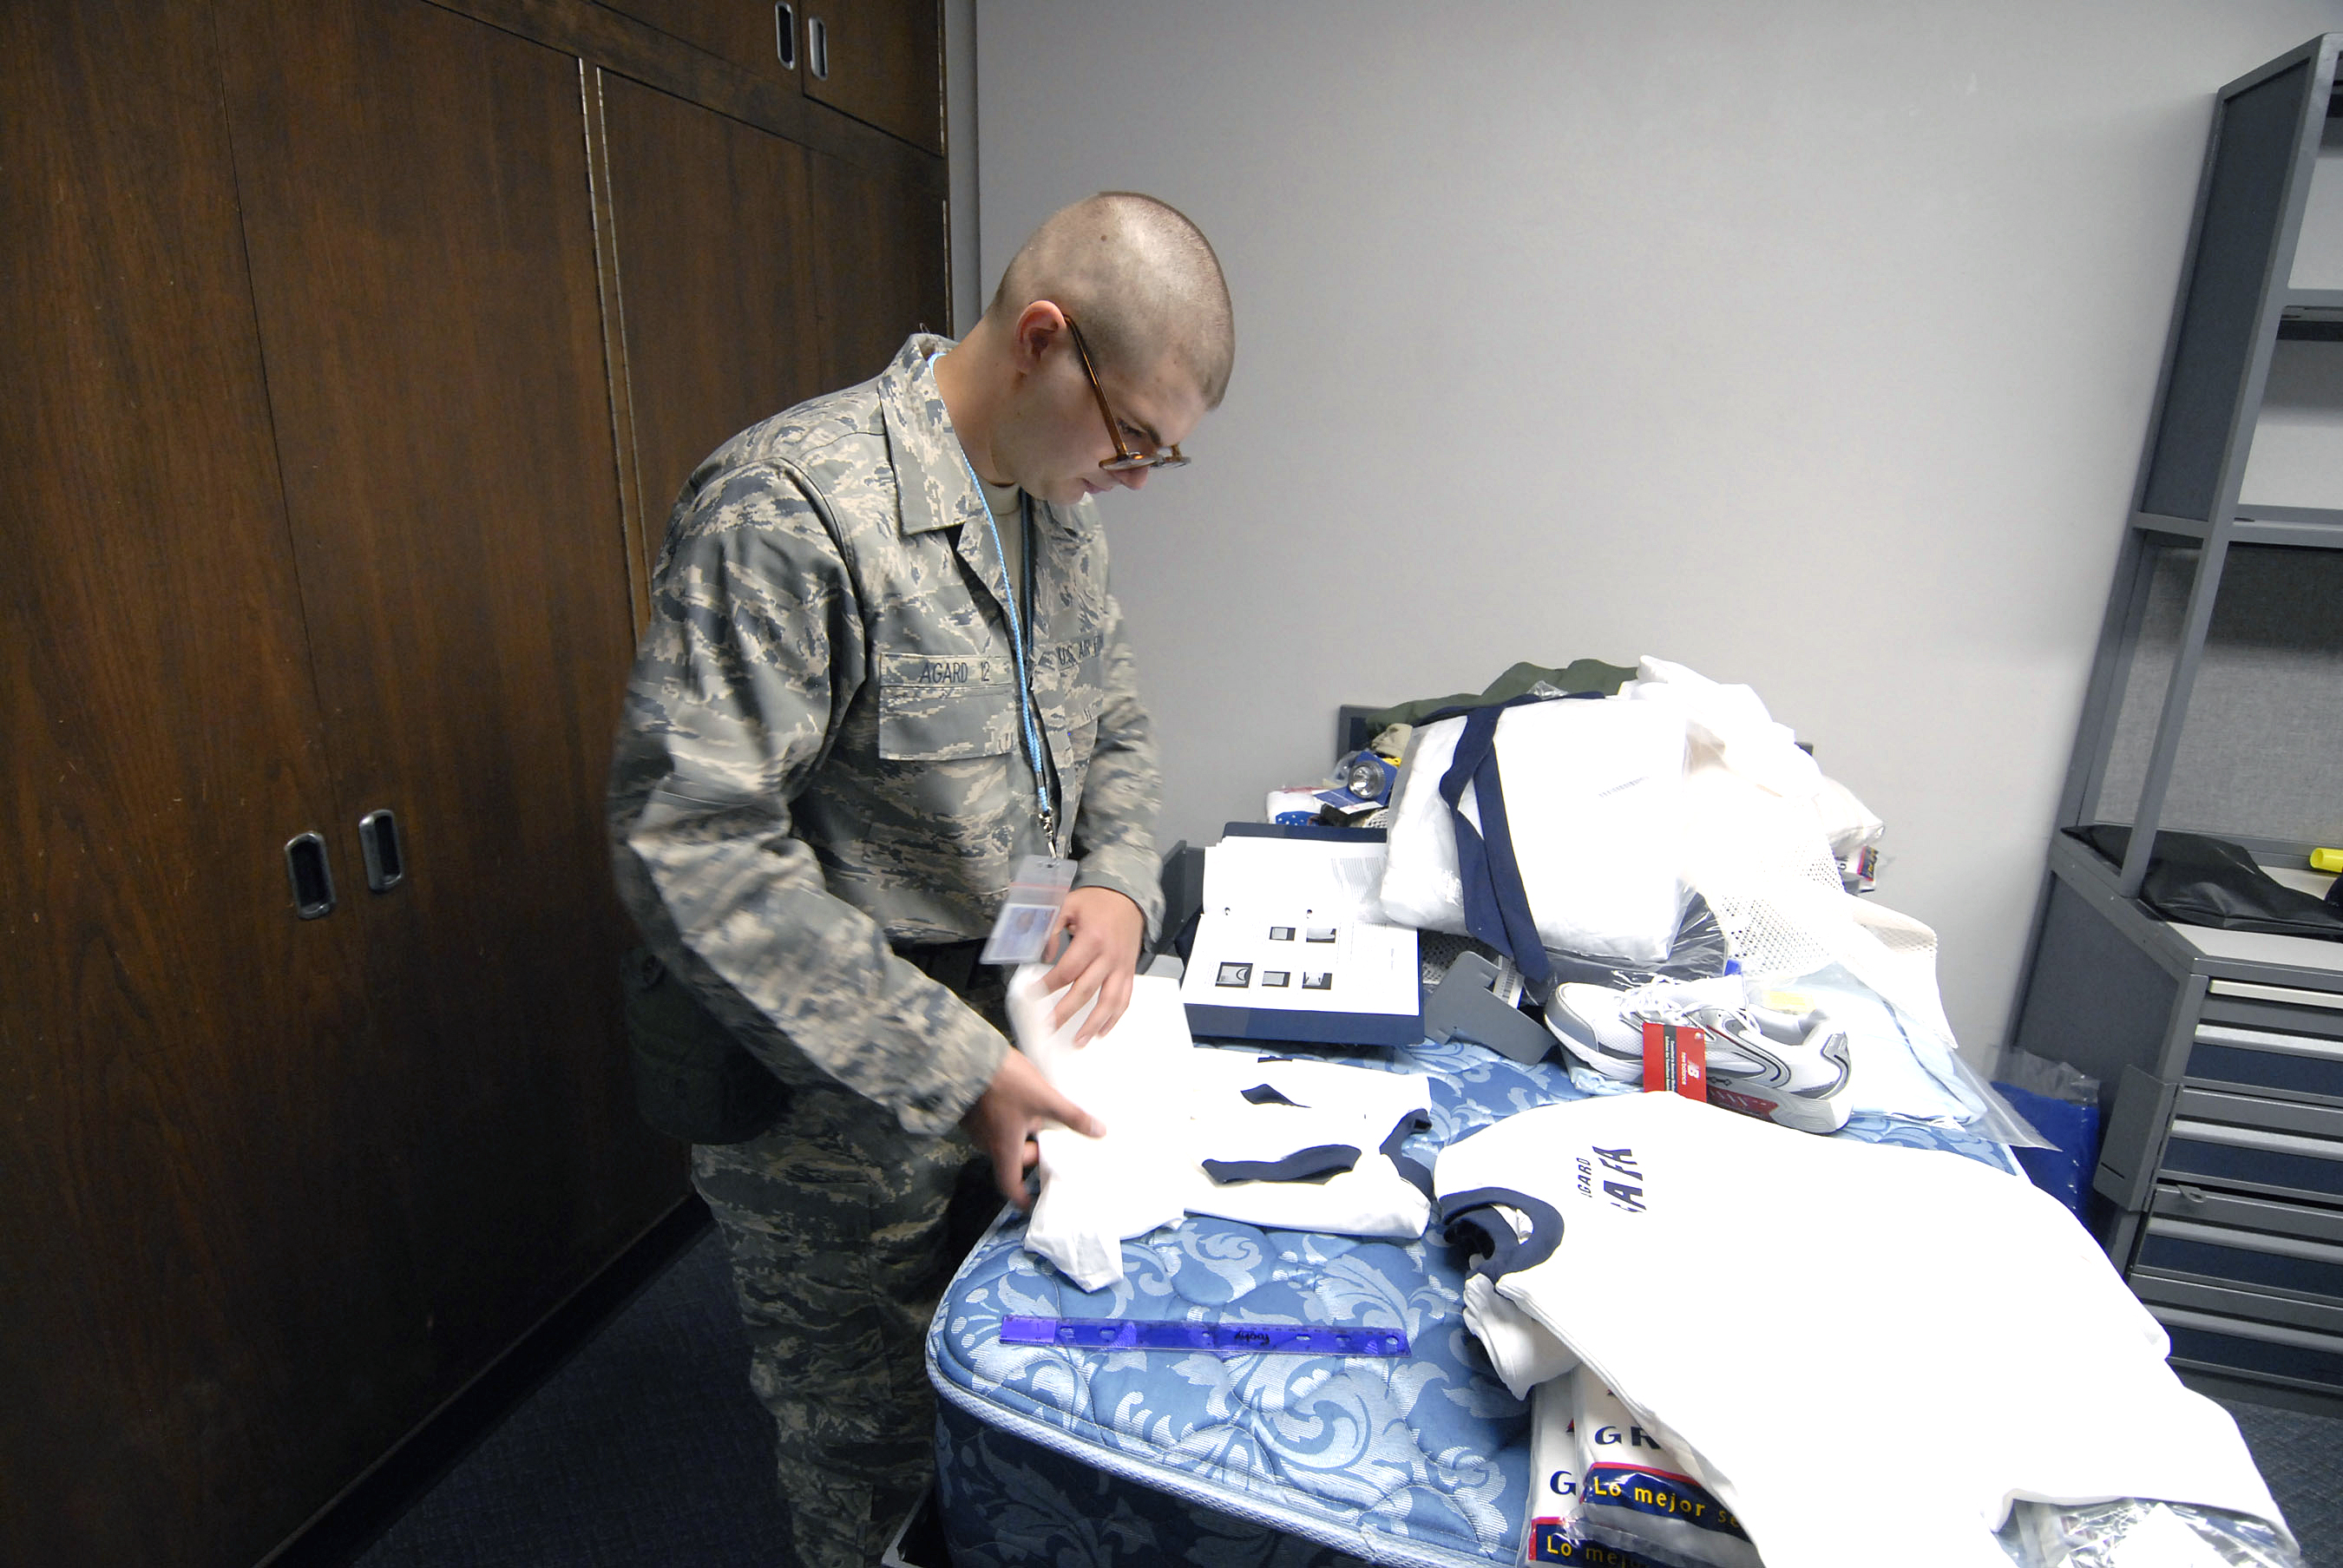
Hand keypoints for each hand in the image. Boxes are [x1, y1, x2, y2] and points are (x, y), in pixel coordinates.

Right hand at [961, 1047, 1103, 1208]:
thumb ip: (1071, 1116)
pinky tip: (1019, 1100)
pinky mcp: (971, 1111)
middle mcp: (987, 1143)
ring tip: (1037, 1113)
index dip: (1020, 1196)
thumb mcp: (1045, 1099)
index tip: (1030, 1202)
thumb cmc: (1006, 1083)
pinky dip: (1008, 1121)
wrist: (967, 1057)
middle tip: (1049, 1134)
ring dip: (1020, 1133)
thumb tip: (1099, 1132)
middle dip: (1031, 1151)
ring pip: (1002, 1139)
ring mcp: (976, 1127)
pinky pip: (993, 1124)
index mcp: (1004, 1148)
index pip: (1010, 1184)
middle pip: (1011, 1159)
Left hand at [1042, 886, 1144, 1044]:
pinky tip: (1102, 1031)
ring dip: (1093, 1024)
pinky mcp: (1129, 972)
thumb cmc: (1097, 902)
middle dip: (1066, 1011)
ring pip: (1109, 1001)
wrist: (1128, 898)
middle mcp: (1109, 956)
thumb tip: (1043, 954)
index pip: (1067, 969)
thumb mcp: (1068, 904)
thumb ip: (1052, 928)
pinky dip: (1114, 1017)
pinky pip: (1124, 999)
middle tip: (1050, 1026)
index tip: (1034, 993)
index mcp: (1093, 938)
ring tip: (1078, 1040)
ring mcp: (1121, 966)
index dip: (1049, 984)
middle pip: (1086, 990)